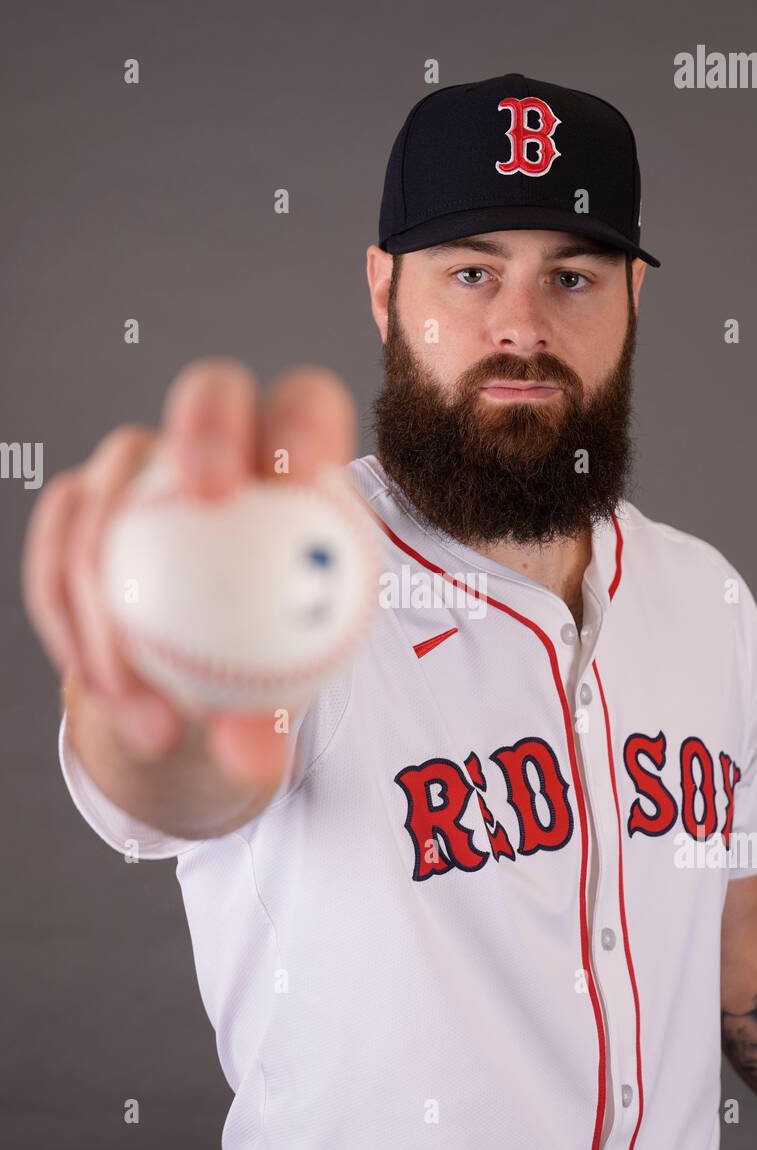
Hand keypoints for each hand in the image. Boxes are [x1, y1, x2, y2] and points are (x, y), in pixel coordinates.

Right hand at [21, 359, 357, 788]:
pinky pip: (56, 551)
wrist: (191, 691)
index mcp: (292, 469)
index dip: (306, 420)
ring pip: (112, 487)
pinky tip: (99, 686)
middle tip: (206, 499)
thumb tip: (252, 754)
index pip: (306, 407)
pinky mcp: (77, 510)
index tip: (307, 475)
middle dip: (206, 427)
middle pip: (210, 395)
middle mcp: (215, 449)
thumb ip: (268, 725)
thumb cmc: (262, 679)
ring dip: (116, 584)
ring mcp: (138, 472)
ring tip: (137, 692)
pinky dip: (71, 618)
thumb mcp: (277, 709)